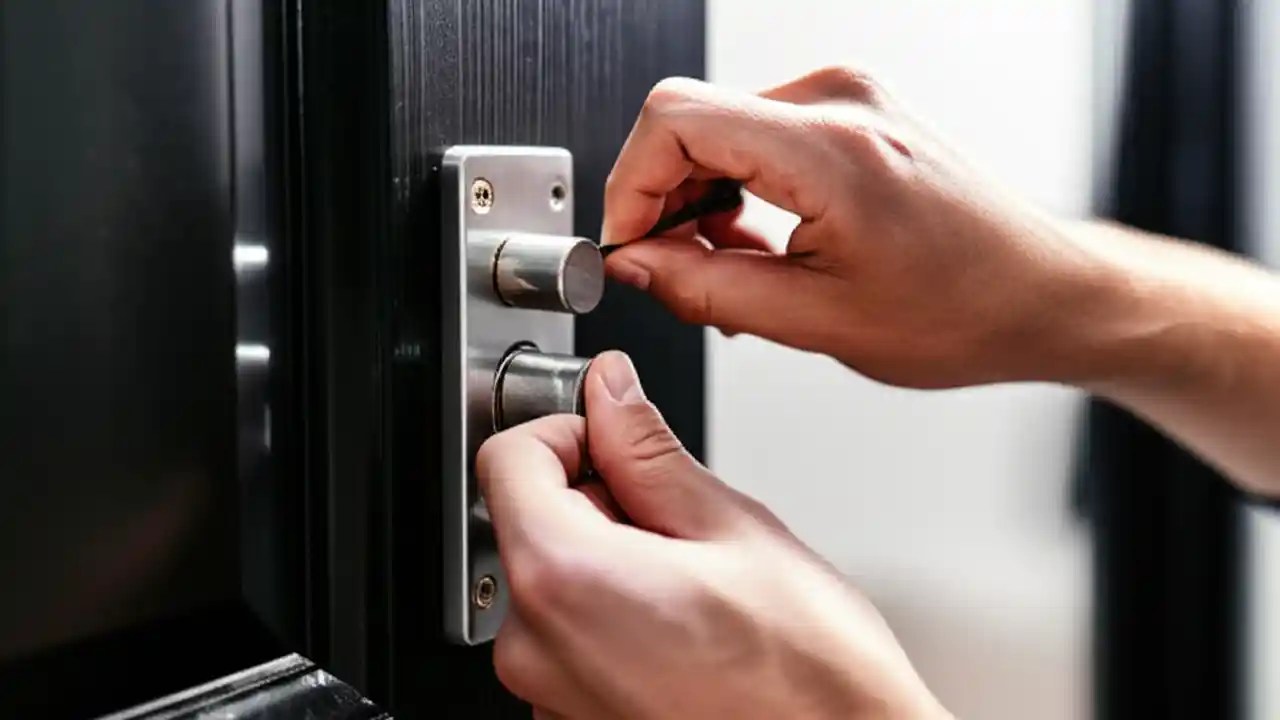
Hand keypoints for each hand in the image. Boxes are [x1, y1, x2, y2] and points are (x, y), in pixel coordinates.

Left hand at [476, 352, 949, 719]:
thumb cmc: (810, 679)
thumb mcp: (736, 530)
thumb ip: (649, 451)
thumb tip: (610, 390)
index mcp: (564, 580)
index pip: (508, 458)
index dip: (567, 432)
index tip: (613, 440)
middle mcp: (535, 649)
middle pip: (532, 524)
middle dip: (601, 504)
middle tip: (685, 529)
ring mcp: (548, 698)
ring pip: (557, 585)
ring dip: (612, 566)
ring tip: (696, 591)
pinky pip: (572, 643)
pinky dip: (614, 621)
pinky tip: (684, 635)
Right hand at [600, 66, 1120, 387]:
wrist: (1037, 293)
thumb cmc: (962, 310)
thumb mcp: (815, 320)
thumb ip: (705, 286)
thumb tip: (634, 261)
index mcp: (832, 149)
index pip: (675, 120)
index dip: (630, 186)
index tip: (628, 243)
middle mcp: (839, 101)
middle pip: (690, 121)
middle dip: (664, 203)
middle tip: (677, 274)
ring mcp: (848, 99)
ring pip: (719, 130)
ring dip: (702, 202)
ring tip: (731, 270)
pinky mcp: (852, 111)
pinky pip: (757, 134)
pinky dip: (737, 189)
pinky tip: (758, 244)